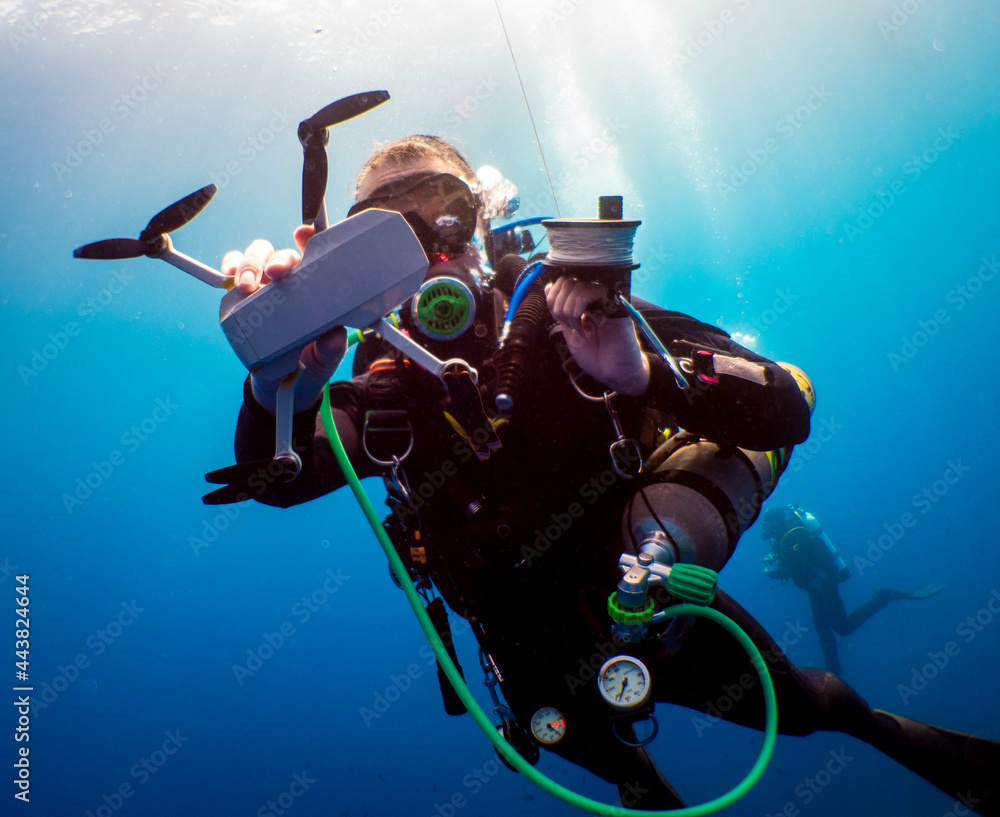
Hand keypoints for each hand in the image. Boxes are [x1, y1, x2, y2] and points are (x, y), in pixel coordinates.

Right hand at [222, 225, 347, 411]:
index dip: (310, 239)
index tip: (303, 234)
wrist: (282, 388)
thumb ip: (331, 351)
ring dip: (250, 263)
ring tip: (246, 284)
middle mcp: (292, 284)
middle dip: (277, 258)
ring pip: (257, 258)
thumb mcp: (325, 361)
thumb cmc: (309, 365)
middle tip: (276, 274)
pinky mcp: (243, 299)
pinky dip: (229, 268)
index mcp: (317, 291)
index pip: (316, 257)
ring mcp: (266, 289)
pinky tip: (228, 277)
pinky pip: (233, 274)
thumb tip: (334, 336)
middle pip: (282, 255)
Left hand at [545, 276, 649, 395]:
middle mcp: (595, 297)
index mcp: (583, 301)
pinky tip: (588, 325)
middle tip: (571, 326)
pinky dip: (581, 308)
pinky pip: (594, 291)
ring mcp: (606, 299)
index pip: (561, 284)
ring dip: (570, 310)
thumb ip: (560, 310)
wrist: (614, 371)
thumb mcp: (570, 331)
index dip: (553, 299)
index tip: (561, 319)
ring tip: (580, 328)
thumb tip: (549, 286)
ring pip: (578, 286)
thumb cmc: (595, 354)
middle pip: (567, 283)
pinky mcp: (616, 304)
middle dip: (561, 307)